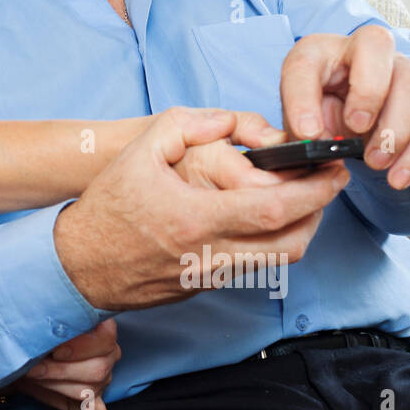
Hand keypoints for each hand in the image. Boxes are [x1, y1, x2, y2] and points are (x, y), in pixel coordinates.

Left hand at [14, 319, 120, 409]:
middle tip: (34, 367)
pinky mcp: (93, 399)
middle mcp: (108, 353)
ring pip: (91, 388)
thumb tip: (47, 332)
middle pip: (98, 368)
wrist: (24, 351)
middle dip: (61, 370)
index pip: (106, 338)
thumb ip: (53, 326)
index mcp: (102, 328)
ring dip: (59, 385)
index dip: (80, 347)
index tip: (56, 351)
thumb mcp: (44, 324)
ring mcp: (103, 378)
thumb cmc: (38, 333)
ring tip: (35, 377)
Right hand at [55, 107, 348, 312]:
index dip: (314, 193)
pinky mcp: (205, 287)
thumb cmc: (105, 209)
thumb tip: (227, 122)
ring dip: (300, 230)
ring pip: (279, 261)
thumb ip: (184, 126)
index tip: (332, 172)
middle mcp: (210, 254)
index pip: (274, 210)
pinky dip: (272, 243)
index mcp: (196, 219)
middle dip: (321, 213)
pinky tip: (266, 219)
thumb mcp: (138, 153)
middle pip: (292, 244)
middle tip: (328, 184)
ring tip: (303, 200)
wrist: (77, 266)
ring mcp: (210, 276)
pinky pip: (253, 267)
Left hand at [280, 25, 409, 189]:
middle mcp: (364, 48)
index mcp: (319, 51)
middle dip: (368, 92)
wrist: (353, 114)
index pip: (307, 60)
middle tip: (355, 129)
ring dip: (395, 130)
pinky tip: (398, 177)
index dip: (305, 96)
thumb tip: (314, 139)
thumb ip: (301, 126)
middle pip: (376, 45)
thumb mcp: (299, 118)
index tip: (308, 132)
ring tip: (374, 163)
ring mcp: (402, 67)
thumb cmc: (320, 110)